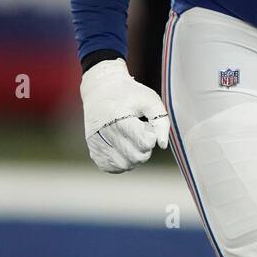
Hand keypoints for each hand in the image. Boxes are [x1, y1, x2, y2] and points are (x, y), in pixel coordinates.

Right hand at [80, 58, 169, 172]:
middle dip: (145, 148)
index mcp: (119, 119)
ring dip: (134, 156)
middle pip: (136, 157)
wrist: (100, 89)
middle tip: (140, 132)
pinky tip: (123, 147)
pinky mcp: (93, 151)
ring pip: (125, 165)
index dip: (151, 136)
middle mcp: (105, 133)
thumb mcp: (150, 99)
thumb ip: (161, 121)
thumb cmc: (128, 94)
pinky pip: (112, 167)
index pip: (145, 144)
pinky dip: (122, 162)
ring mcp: (97, 144)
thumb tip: (162, 145)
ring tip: (131, 140)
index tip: (146, 125)